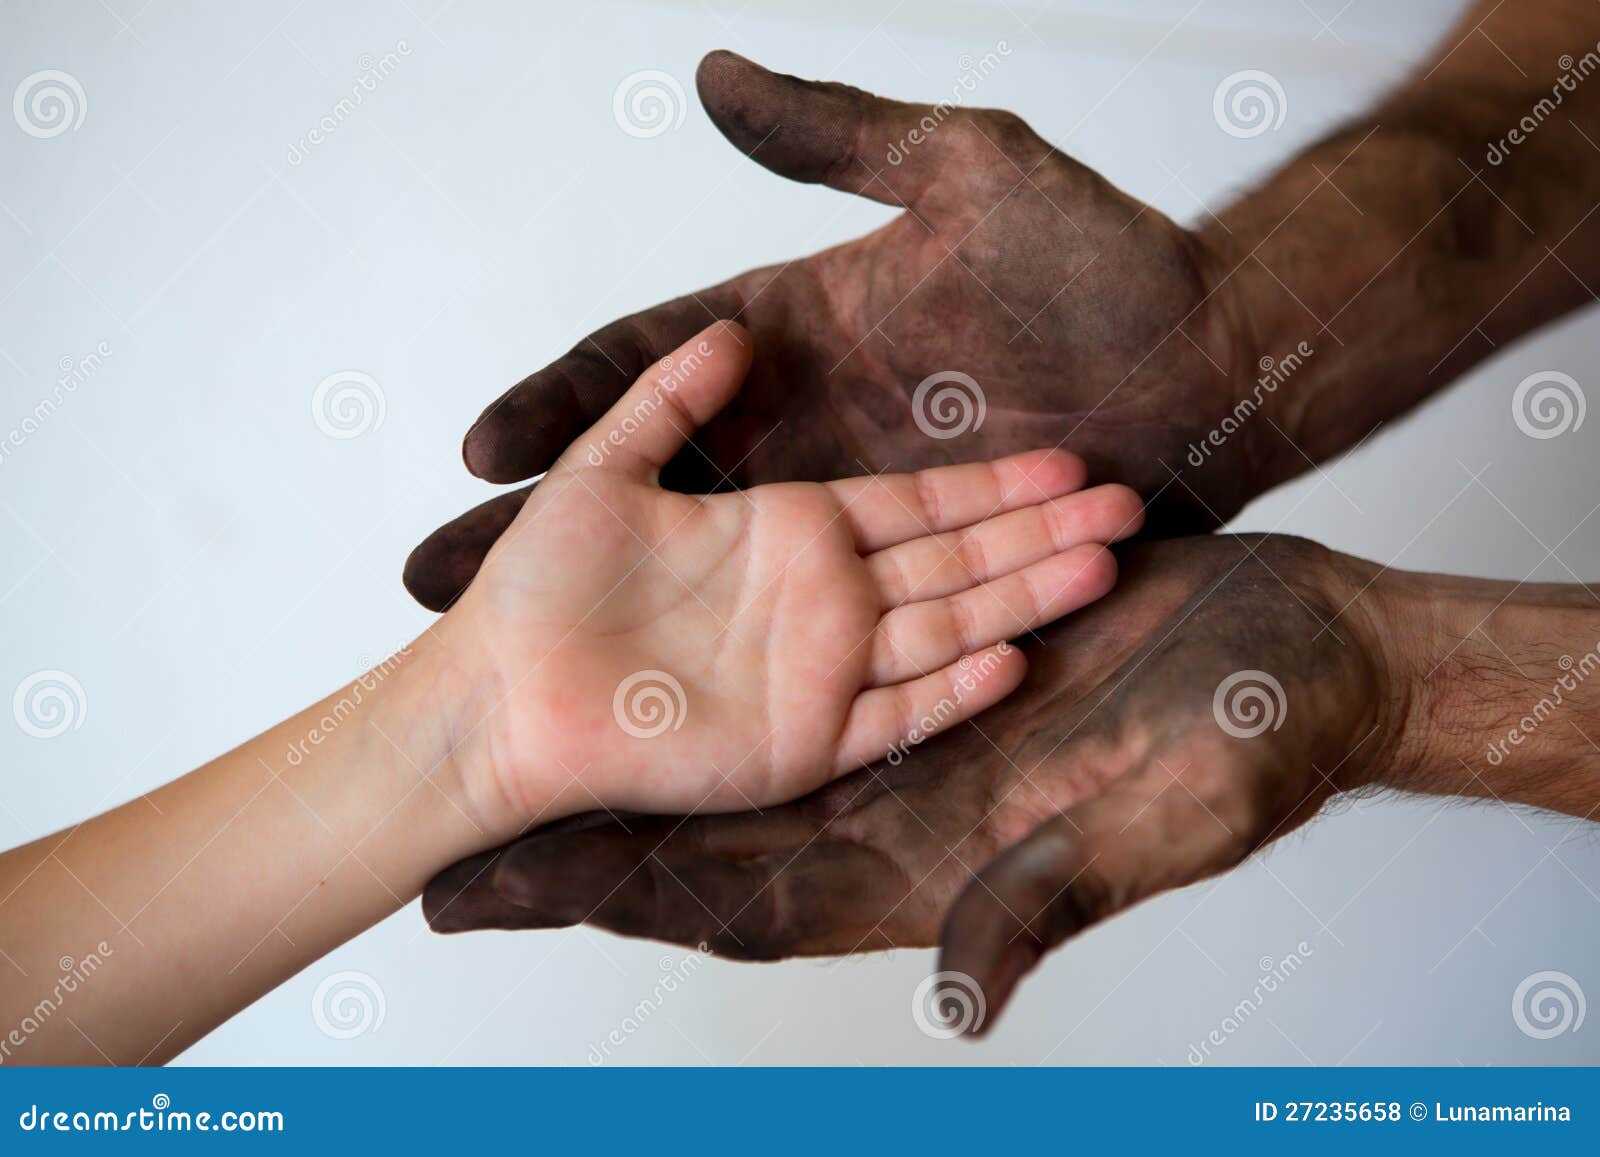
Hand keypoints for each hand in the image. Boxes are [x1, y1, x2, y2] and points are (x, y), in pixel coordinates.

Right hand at [402, 51, 1253, 611]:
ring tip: (518, 662)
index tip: (474, 441)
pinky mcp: (914, 584)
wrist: (1215, 365)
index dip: (556, 395)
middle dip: (542, 531)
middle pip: (653, 487)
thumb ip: (839, 137)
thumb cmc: (1103, 264)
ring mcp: (858, 517)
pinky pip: (816, 625)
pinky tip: (666, 705)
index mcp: (800, 333)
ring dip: (613, 619)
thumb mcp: (967, 172)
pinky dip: (735, 659)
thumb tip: (711, 77)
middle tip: (439, 579)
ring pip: (713, 572)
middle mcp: (810, 432)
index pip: (647, 363)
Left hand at [425, 533, 1398, 1029]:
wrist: (1311, 642)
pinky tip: (666, 570)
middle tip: (452, 777)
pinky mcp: (933, 630)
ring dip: (645, 690)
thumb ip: (1046, 900)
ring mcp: (904, 707)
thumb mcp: (1154, 822)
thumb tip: (957, 1004)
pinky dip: (739, 603)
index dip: (612, 897)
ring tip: (525, 660)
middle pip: (704, 807)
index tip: (479, 900)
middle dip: (584, 803)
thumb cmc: (1252, 751)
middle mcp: (890, 785)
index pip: (734, 893)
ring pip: (742, 702)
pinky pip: (804, 623)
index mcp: (923, 858)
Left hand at [437, 321, 1142, 835]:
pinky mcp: (796, 743)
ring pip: (942, 627)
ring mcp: (816, 672)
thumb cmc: (529, 588)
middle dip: (1038, 534)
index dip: (995, 483)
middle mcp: (821, 601)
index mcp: (791, 534)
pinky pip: (890, 715)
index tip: (1067, 455)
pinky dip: (947, 692)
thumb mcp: (599, 469)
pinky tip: (1012, 658)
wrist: (487, 706)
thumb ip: (662, 400)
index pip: (919, 504)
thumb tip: (727, 335)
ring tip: (1101, 561)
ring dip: (1019, 598)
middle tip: (1125, 503)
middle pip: (953, 561)